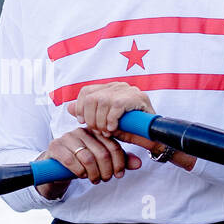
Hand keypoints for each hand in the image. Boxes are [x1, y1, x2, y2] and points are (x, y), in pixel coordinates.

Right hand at [35, 127, 141, 198]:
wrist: (55, 167)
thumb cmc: (81, 163)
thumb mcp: (101, 162)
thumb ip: (119, 161)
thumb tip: (139, 163)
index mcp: (96, 132)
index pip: (113, 146)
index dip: (119, 163)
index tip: (119, 174)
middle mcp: (82, 131)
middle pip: (102, 153)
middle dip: (106, 171)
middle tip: (105, 179)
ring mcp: (68, 137)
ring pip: (87, 158)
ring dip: (93, 173)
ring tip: (93, 179)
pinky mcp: (56, 146)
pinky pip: (71, 160)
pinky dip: (78, 171)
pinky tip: (81, 175)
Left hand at [69, 82, 195, 170]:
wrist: (155, 137)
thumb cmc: (130, 130)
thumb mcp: (106, 122)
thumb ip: (89, 114)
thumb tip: (68, 108)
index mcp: (111, 89)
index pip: (86, 91)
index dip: (80, 107)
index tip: (81, 122)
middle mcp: (119, 86)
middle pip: (92, 97)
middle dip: (90, 118)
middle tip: (98, 131)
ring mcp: (129, 90)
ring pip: (101, 101)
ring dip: (101, 121)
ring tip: (107, 132)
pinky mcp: (136, 97)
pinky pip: (115, 106)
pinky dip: (111, 120)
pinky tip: (113, 129)